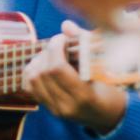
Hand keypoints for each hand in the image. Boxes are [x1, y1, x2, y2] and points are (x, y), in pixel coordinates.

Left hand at [22, 20, 126, 134]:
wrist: (108, 115)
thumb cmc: (110, 88)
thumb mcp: (105, 66)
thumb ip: (85, 43)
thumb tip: (66, 25)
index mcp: (84, 96)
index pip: (57, 68)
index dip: (55, 48)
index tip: (62, 38)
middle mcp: (66, 106)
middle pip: (43, 72)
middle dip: (47, 52)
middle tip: (58, 44)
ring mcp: (55, 109)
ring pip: (32, 78)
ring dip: (39, 61)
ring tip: (52, 55)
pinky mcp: (48, 108)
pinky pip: (30, 86)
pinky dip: (33, 71)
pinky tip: (45, 65)